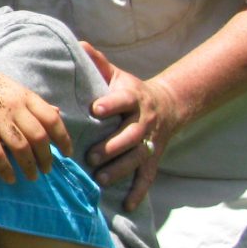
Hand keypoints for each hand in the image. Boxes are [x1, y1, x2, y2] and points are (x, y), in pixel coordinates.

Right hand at [0, 63, 69, 183]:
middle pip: (39, 137)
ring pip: (21, 148)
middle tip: (48, 170)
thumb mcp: (7, 86)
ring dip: (30, 166)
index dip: (63, 139)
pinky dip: (6, 170)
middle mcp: (12, 105)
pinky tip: (10, 179)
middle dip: (47, 157)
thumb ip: (30, 100)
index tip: (68, 154)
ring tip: (33, 177)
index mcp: (22, 94)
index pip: (52, 119)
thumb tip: (57, 112)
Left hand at [81, 41, 182, 211]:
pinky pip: (147, 177)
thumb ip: (98, 63)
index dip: (111, 103)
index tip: (95, 108)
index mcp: (133, 99)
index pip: (124, 99)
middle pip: (131, 135)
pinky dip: (139, 192)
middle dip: (112, 146)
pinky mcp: (153, 159)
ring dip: (120, 169)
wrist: (168, 105)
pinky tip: (127, 204)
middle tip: (91, 156)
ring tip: (101, 179)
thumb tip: (78, 42)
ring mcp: (150, 143)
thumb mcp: (118, 75)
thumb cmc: (131, 91)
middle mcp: (144, 122)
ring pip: (137, 158)